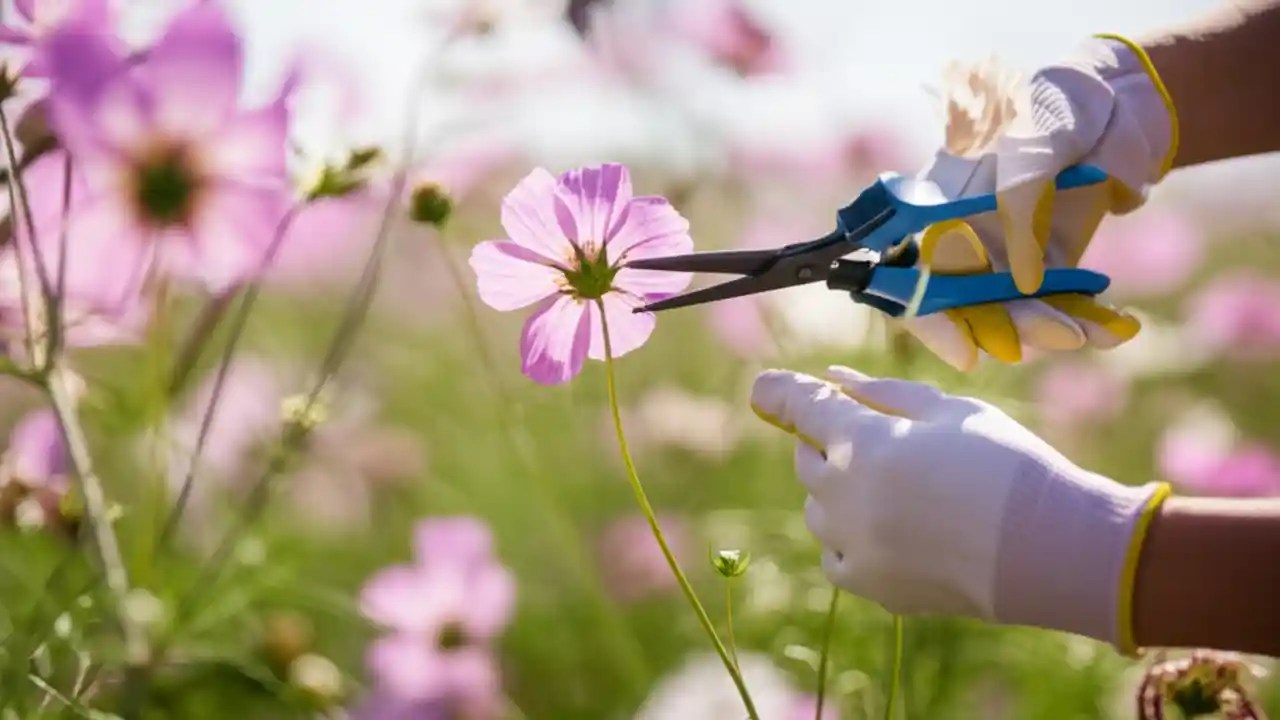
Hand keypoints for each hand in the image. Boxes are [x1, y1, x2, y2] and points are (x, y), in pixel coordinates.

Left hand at [750, 366, 1169, 651]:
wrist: (1050, 549)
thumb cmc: (1007, 464)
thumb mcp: (950, 411)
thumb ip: (883, 394)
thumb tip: (834, 380)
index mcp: (863, 443)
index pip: (802, 407)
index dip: (781, 392)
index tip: (762, 386)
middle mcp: (844, 496)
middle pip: (808, 459)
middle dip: (829, 443)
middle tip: (880, 443)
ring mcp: (853, 545)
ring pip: (818, 511)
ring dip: (839, 493)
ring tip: (902, 492)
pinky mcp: (870, 585)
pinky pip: (836, 556)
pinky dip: (852, 539)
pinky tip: (897, 532)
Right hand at [901, 37, 1175, 370]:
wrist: (1120, 99)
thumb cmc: (1056, 109)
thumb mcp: (1031, 146)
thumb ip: (1020, 205)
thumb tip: (1023, 281)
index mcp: (934, 210)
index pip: (912, 278)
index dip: (931, 320)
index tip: (965, 350)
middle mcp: (963, 242)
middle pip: (965, 307)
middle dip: (1004, 329)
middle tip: (1050, 333)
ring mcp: (1008, 258)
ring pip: (1015, 314)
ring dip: (1049, 329)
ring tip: (1084, 331)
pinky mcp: (1055, 267)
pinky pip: (1064, 306)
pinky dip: (1091, 322)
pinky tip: (1117, 328)